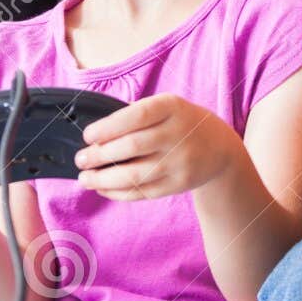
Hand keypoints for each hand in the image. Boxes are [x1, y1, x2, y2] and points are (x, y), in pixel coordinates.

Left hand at [74, 93, 245, 200]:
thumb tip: (94, 137)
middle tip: (81, 159)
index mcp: (173, 107)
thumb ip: (136, 116)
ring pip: (134, 175)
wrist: (220, 148)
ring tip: (85, 178)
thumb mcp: (168, 107)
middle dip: (99, 155)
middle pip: (132, 147)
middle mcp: (178, 134)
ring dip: (103, 179)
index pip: (136, 116)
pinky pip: (142, 192)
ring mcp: (180, 162)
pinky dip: (117, 193)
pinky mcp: (178, 184)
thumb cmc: (182, 123)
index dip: (107, 127)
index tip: (87, 136)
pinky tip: (103, 188)